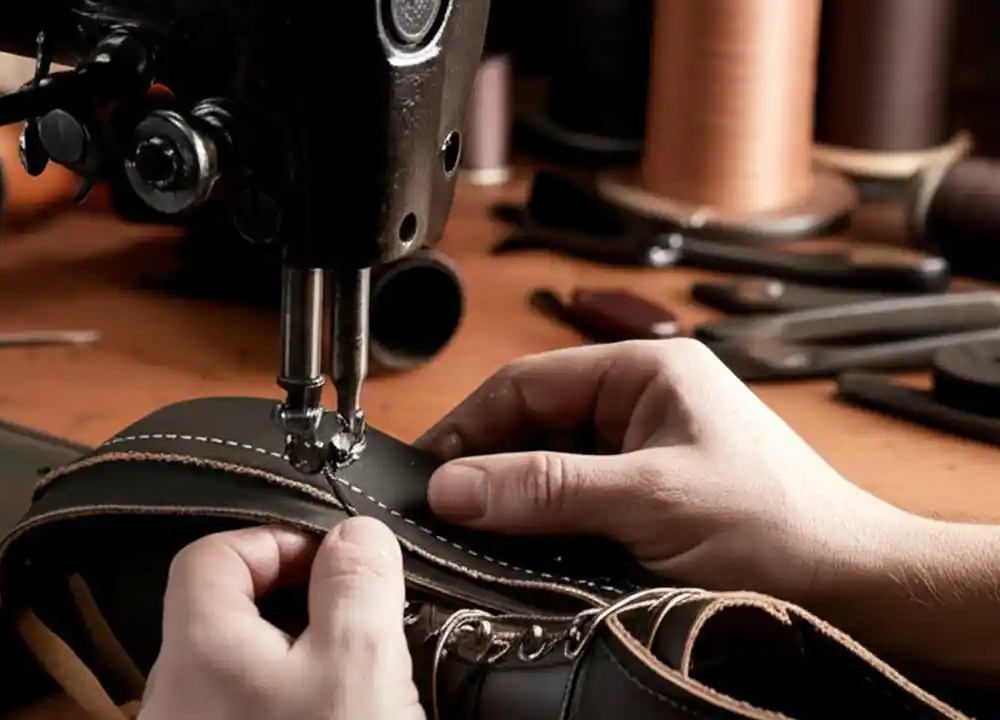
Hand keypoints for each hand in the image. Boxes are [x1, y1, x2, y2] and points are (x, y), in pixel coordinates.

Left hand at [138, 517, 422, 719]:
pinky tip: (335, 712)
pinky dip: (286, 698)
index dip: (278, 538)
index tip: (336, 557)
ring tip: (354, 670)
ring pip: (238, 667)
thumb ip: (357, 583)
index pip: (211, 553)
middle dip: (294, 597)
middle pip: (224, 610)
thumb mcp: (362, 665)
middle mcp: (172, 698)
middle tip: (356, 615)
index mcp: (197, 651)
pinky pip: (242, 709)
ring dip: (295, 653)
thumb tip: (355, 533)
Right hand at [415, 339, 999, 678]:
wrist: (853, 589)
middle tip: (443, 514)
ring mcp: (641, 449)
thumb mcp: (651, 499)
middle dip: (487, 467)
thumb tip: (452, 487)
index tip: (428, 475)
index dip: (469, 427)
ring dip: (514, 499)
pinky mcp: (644, 496)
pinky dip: (542, 524)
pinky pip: (571, 500)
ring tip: (475, 535)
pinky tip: (524, 550)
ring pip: (548, 465)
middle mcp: (639, 401)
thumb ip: (548, 488)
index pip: (526, 383)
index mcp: (645, 369)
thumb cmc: (782, 527)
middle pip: (531, 423)